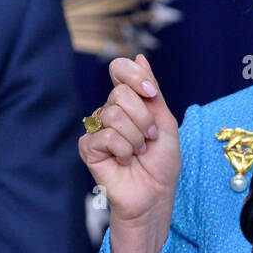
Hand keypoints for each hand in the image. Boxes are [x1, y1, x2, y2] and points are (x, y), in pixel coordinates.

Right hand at [79, 54, 180, 252]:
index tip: (151, 93)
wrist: (155, 195)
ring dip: (135, 138)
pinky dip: (122, 150)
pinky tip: (124, 161)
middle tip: (148, 138)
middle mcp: (109, 111)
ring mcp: (97, 129)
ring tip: (137, 152)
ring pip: (113, 114)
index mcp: (128, 102)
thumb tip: (140, 56)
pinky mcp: (88, 147)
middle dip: (143, 118)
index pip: (119, 69)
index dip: (134, 76)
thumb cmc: (161, 163)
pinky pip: (105, 135)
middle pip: (120, 93)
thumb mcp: (165, 121)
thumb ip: (151, 90)